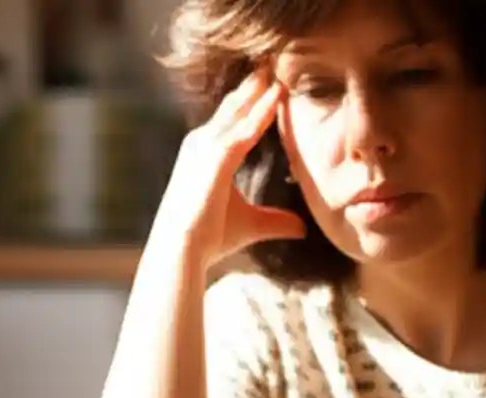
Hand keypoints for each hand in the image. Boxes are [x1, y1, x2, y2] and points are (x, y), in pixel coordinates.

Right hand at [148, 66, 306, 268]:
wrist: (183, 247)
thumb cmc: (209, 236)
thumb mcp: (251, 224)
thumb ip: (276, 220)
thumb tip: (302, 227)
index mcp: (207, 152)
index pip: (234, 119)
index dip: (253, 101)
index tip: (272, 82)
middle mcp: (203, 143)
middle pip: (234, 105)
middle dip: (255, 84)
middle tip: (275, 62)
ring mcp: (206, 146)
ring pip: (239, 109)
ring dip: (260, 88)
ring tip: (279, 67)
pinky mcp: (214, 156)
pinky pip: (244, 128)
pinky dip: (262, 111)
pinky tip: (278, 95)